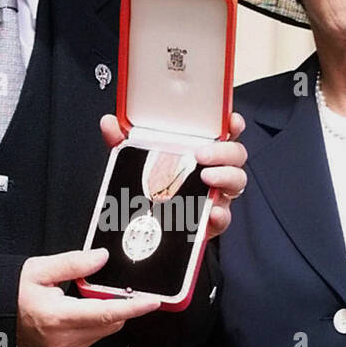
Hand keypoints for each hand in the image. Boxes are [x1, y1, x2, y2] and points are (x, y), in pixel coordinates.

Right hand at [17, 248, 159, 346]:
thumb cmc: (11, 293)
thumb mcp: (39, 269)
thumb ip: (74, 264)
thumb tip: (102, 257)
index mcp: (58, 317)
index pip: (106, 313)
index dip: (133, 308)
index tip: (153, 301)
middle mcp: (64, 338)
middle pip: (110, 323)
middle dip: (118, 304)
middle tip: (113, 286)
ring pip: (103, 331)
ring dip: (106, 313)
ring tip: (87, 296)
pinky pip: (92, 336)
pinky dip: (95, 322)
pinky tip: (80, 309)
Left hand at [100, 111, 247, 238]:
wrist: (150, 226)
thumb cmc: (154, 185)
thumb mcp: (137, 160)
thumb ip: (123, 141)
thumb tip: (108, 122)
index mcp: (202, 150)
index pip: (224, 132)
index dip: (232, 124)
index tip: (231, 120)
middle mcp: (214, 169)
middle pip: (236, 155)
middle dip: (224, 152)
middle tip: (202, 155)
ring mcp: (217, 194)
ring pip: (237, 181)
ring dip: (226, 177)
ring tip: (206, 177)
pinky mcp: (213, 219)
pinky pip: (225, 217)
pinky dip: (220, 214)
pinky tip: (211, 212)